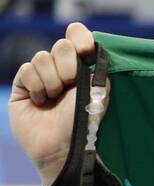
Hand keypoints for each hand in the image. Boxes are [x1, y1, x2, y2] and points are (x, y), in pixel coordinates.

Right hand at [8, 22, 102, 185]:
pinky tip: (40, 102)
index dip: (80, 38)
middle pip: (61, 46)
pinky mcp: (23, 84)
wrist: (62, 148)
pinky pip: (27, 69)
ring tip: (54, 100)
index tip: (85, 50)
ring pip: (42, 57)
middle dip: (68, 66)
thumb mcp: (98, 97)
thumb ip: (98, 71)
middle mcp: (62, 70)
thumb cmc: (84, 125)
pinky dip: (36, 86)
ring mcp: (41, 76)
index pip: (78, 38)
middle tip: (70, 87)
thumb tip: (93, 47)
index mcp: (82, 70)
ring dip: (52, 81)